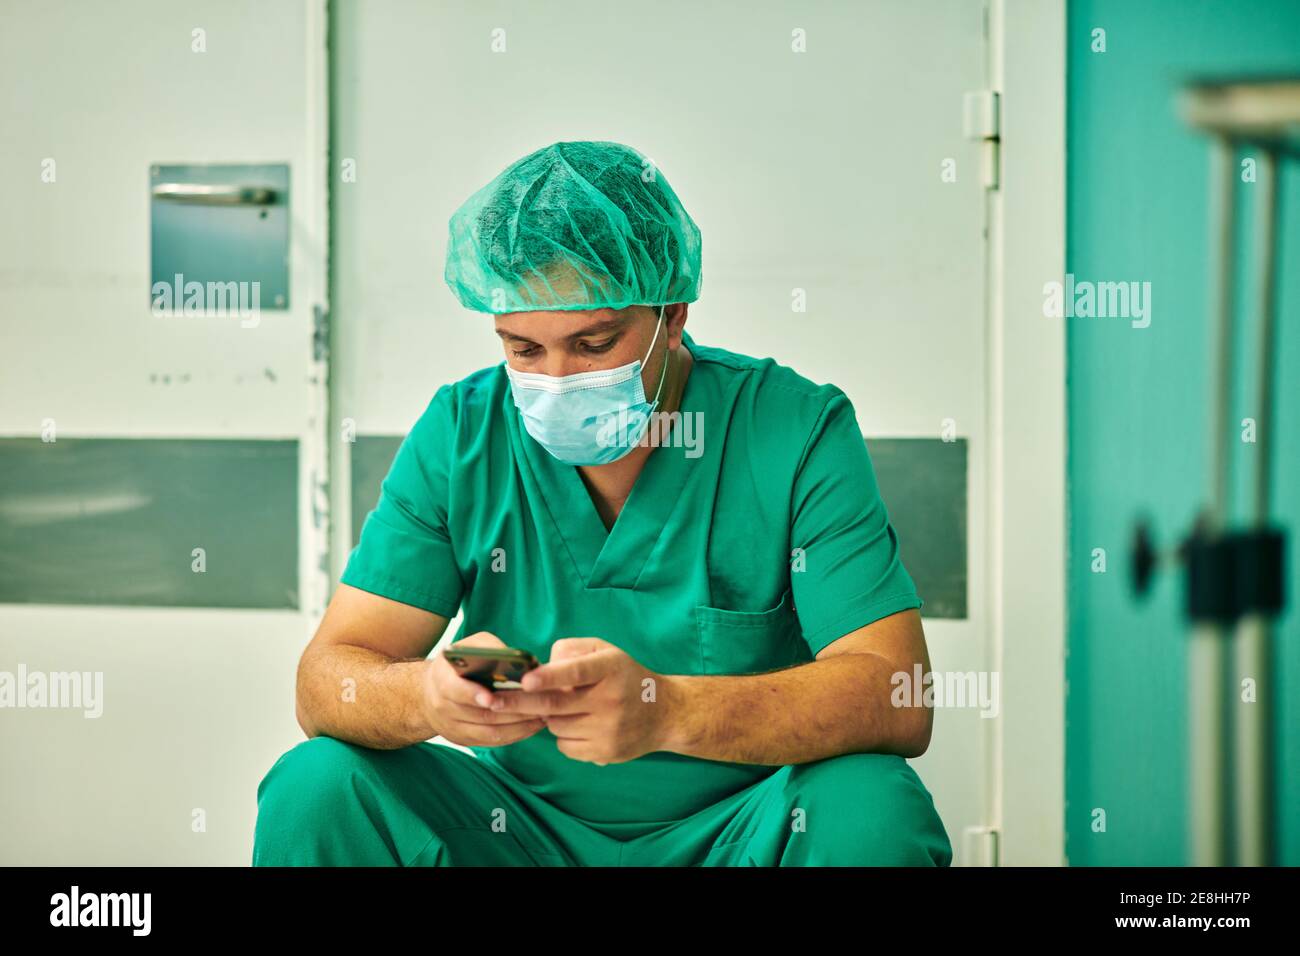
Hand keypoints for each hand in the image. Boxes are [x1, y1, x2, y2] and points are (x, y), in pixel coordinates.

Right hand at [423, 632, 546, 747]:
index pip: (455, 691)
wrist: (429, 692)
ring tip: (543, 715)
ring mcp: (454, 727)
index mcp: (442, 679)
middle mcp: (444, 707)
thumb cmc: (458, 664)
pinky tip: (534, 725)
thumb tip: (519, 659)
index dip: (474, 695)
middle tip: (539, 705)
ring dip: (519, 725)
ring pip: (489, 732)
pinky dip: (515, 734)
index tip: (493, 698)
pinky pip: (493, 742)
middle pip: (480, 715)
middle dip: (512, 711)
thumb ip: (489, 649)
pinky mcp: (465, 740)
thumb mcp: (468, 647)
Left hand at [499, 638, 670, 765]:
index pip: (576, 671)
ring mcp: (608, 730)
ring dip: (551, 717)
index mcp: (610, 669)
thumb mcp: (605, 651)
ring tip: (571, 707)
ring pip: (556, 726)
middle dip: (518, 703)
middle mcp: (611, 700)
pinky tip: (581, 725)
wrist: (664, 713)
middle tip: (491, 701)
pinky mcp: (605, 753)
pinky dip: (564, 736)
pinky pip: (565, 746)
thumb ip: (570, 652)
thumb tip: (538, 669)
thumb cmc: (625, 676)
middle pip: (555, 704)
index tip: (525, 680)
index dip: (550, 675)